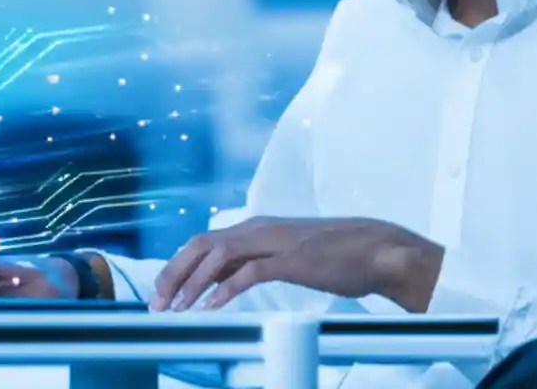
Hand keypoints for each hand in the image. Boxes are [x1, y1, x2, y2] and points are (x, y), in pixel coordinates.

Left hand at [151, 216, 443, 312]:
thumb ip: (254, 262)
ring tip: (177, 308)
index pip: (203, 242)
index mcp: (256, 227)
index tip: (162, 290)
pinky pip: (248, 273)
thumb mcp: (285, 256)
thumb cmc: (335, 256)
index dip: (178, 265)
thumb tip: (219, 282)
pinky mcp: (292, 260)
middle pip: (200, 245)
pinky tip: (212, 308)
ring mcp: (275, 242)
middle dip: (174, 273)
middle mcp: (259, 229)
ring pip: (218, 256)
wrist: (378, 250)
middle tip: (158, 303)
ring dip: (192, 283)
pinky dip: (225, 290)